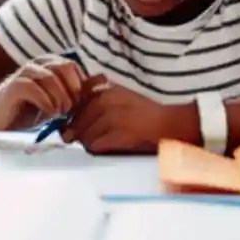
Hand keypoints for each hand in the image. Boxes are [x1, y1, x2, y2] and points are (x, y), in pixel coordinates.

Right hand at [0, 56, 87, 130]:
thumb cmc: (31, 109)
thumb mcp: (60, 101)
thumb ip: (79, 91)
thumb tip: (104, 78)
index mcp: (51, 63)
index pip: (75, 68)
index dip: (80, 89)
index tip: (77, 107)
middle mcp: (39, 63)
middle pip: (66, 67)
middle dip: (72, 91)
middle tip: (69, 110)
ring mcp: (26, 72)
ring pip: (52, 77)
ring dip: (60, 99)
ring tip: (59, 113)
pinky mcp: (14, 85)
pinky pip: (34, 88)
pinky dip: (46, 102)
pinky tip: (47, 112)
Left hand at [61, 82, 185, 154]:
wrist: (168, 124)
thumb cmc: (145, 113)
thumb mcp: (120, 98)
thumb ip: (97, 103)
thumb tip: (71, 122)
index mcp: (106, 90)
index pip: (76, 106)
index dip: (73, 119)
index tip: (73, 126)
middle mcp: (106, 100)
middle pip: (77, 122)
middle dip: (80, 133)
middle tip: (88, 139)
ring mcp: (112, 117)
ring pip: (84, 136)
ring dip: (89, 142)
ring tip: (102, 142)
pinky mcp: (118, 134)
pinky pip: (95, 146)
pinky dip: (98, 149)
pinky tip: (108, 147)